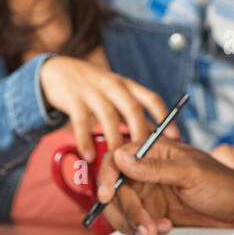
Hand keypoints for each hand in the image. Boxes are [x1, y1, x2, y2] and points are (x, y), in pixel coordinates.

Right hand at [39, 56, 169, 160]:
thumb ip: (132, 113)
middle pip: (132, 109)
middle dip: (141, 133)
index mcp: (127, 85)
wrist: (57, 71)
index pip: (151, 98)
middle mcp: (113, 86)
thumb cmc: (92, 88)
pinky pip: (81, 121)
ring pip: (108, 116)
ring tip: (118, 163)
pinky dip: (86, 140)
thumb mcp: (115, 93)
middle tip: (146, 158)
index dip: (164, 117)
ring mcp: (92, 91)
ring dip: (115, 141)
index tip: (176, 137)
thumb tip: (156, 136)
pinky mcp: (73, 98)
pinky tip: (89, 157)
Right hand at [97, 139, 233, 234]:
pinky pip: (135, 223)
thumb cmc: (221, 183)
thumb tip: (121, 158)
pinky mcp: (153, 213)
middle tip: (146, 226)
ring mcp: (148, 194)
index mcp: (152, 152)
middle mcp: (145, 172)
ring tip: (155, 232)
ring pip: (122, 210)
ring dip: (134, 224)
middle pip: (117, 190)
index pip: (116, 159)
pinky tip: (165, 229)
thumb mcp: (189, 172)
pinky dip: (144, 230)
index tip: (107, 196)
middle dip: (128, 211)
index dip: (107, 177)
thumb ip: (154, 168)